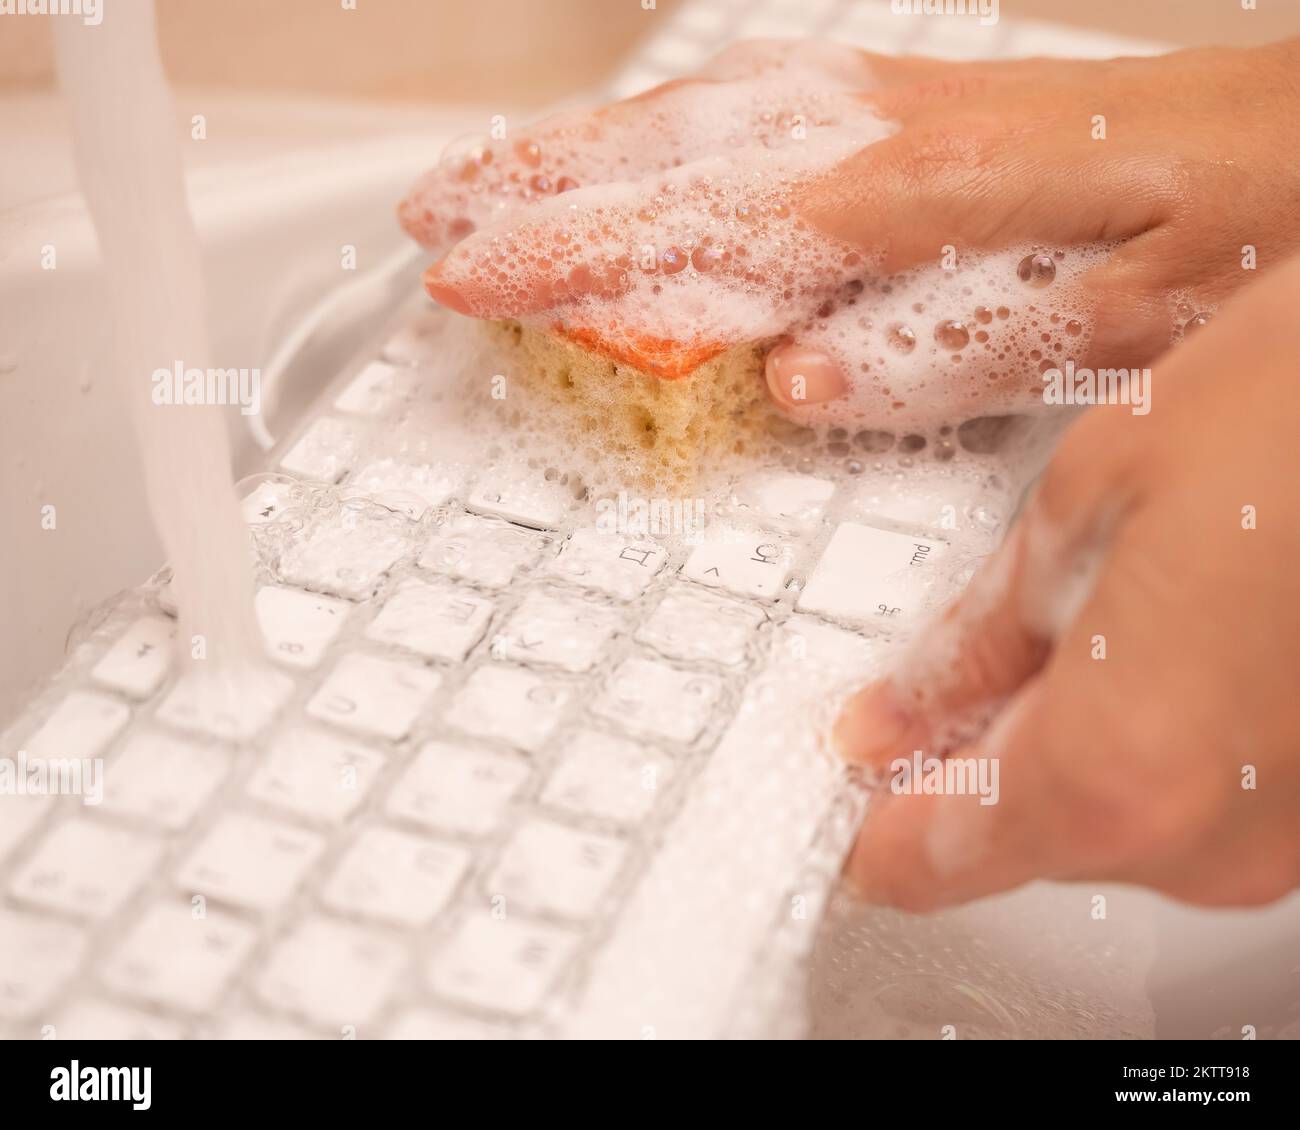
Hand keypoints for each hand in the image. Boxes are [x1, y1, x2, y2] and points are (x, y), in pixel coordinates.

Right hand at [404, 38, 1299, 423]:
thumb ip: (945, 351)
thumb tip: (795, 378)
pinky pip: (749, 104)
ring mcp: (890, 101)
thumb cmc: (1231, 222)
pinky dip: (659, 128)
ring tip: (482, 182)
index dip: (580, 259)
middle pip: (674, 151)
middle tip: (431, 226)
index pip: (707, 226)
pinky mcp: (905, 101)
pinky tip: (624, 145)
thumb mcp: (1111, 322)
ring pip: (696, 114)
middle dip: (536, 189)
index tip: (474, 282)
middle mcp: (888, 125)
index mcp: (925, 188)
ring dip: (578, 148)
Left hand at [832, 252, 1299, 911]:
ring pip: (1124, 825)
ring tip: (1083, 627)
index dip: (877, 832)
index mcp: (1116, 766)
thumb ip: (978, 640)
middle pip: (1030, 841)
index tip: (848, 804)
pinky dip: (1161, 744)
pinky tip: (1166, 643)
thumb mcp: (1087, 505)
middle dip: (974, 769)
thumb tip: (901, 710)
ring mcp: (1299, 835)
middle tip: (942, 684)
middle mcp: (1216, 834)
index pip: (938, 855)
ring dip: (1074, 750)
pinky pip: (1212, 804)